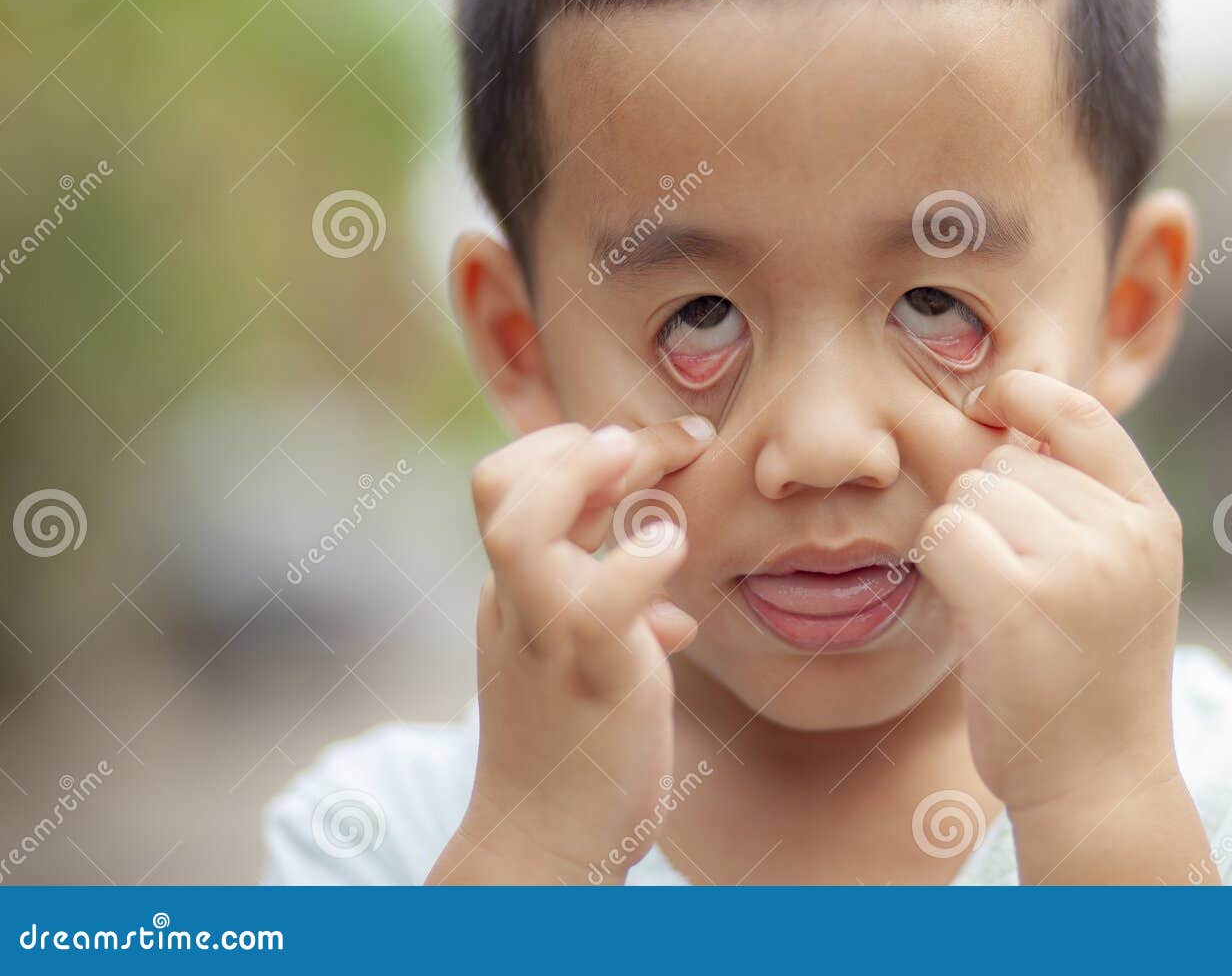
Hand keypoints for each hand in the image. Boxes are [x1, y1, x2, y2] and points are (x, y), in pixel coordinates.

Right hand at [428, 416, 712, 884]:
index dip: (570, 449)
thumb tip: (673, 612)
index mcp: (512, 593)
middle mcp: (514, 602)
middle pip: (501, 480)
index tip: (641, 453)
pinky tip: (676, 551)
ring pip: (522, 522)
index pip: (511, 482)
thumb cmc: (577, 756)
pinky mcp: (591, 669)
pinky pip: (608, 592)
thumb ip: (616, 623)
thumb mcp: (587, 669)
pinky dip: (647, 556)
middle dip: (583, 441)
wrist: (545, 846)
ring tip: (650, 467)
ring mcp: (545, 634)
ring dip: (589, 472)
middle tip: (668, 444)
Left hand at [915, 370, 1207, 880]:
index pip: (1085, 416)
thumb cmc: (1088, 682)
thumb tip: (1002, 423)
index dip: (1029, 393)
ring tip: (998, 607)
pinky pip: (943, 534)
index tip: (995, 397)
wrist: (1097, 785)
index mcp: (1151, 523)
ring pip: (968, 496)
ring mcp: (1074, 566)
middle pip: (1004, 461)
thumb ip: (1080, 506)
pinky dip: (937, 568)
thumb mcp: (1116, 579)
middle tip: (1011, 586)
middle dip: (986, 510)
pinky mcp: (1016, 600)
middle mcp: (1121, 535)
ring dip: (960, 541)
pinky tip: (969, 615)